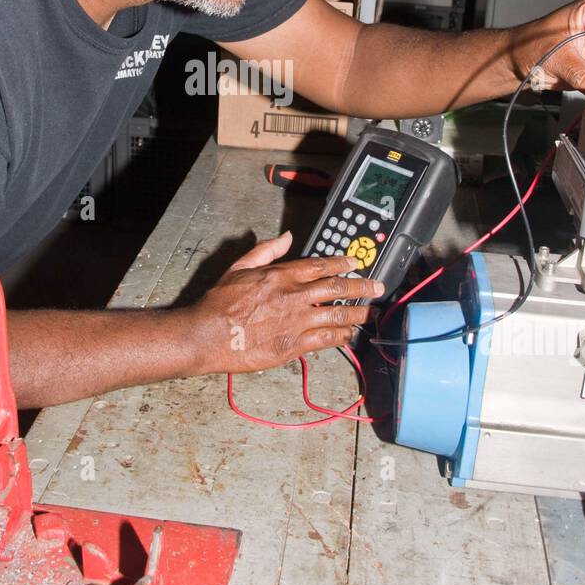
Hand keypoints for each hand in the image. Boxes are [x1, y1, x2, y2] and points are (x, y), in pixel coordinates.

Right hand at [187, 230, 383, 376]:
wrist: (207, 335)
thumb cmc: (219, 303)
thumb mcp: (239, 267)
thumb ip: (266, 251)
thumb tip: (286, 238)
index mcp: (280, 275)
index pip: (320, 266)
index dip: (341, 264)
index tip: (355, 264)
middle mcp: (293, 297)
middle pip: (336, 288)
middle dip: (361, 287)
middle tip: (377, 287)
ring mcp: (295, 322)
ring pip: (337, 315)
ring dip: (358, 313)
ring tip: (371, 312)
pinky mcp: (293, 346)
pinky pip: (325, 339)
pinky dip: (341, 336)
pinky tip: (349, 335)